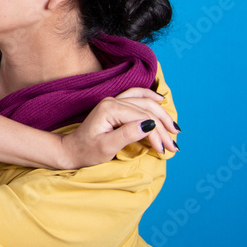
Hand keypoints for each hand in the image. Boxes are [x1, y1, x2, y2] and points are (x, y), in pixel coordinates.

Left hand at [61, 90, 178, 168]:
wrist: (72, 150)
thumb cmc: (87, 151)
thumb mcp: (107, 147)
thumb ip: (128, 135)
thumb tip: (149, 124)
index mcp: (110, 109)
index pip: (142, 118)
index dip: (157, 134)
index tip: (165, 150)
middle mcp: (112, 101)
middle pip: (146, 110)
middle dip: (163, 128)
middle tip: (174, 145)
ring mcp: (113, 101)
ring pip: (144, 102)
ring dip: (161, 114)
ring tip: (174, 129)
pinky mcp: (114, 104)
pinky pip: (135, 96)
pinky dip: (149, 97)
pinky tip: (160, 100)